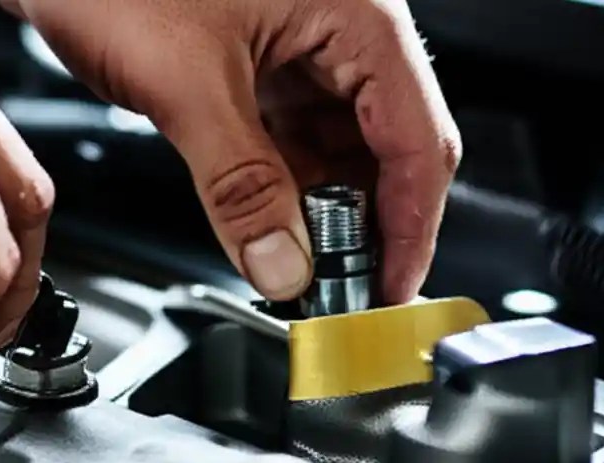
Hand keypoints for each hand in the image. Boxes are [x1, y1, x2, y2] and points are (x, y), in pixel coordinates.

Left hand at [0, 0, 460, 302]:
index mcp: (355, 12)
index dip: (409, 226)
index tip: (390, 290)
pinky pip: (289, 140)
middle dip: (365, 226)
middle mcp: (339, 26)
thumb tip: (283, 266)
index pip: (416, 137)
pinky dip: (284, 188)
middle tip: (340, 293)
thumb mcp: (187, 82)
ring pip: (337, 149)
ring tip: (302, 272)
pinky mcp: (256, 65)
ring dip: (322, 214)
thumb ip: (240, 183)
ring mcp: (298, 46)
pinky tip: (269, 228)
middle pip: (386, 147)